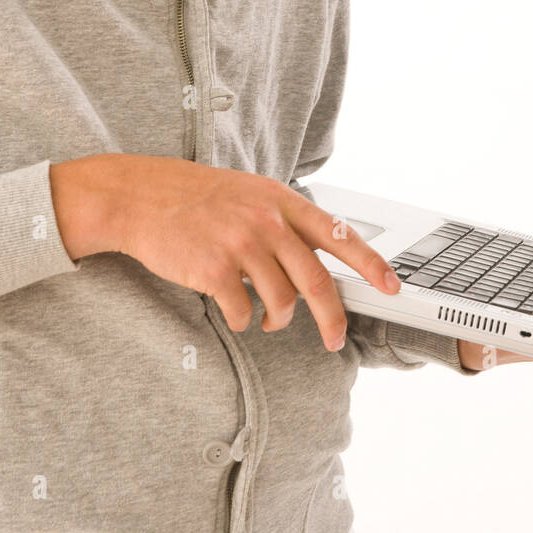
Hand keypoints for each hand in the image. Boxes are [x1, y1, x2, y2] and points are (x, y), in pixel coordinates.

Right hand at [49, 154, 401, 351]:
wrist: (141, 197)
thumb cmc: (196, 197)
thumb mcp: (249, 193)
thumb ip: (283, 221)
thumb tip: (317, 259)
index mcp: (281, 200)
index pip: (339, 234)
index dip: (371, 264)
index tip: (392, 286)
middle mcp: (266, 220)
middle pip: (316, 281)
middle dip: (332, 318)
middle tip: (336, 338)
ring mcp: (240, 244)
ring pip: (280, 302)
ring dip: (277, 320)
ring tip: (266, 318)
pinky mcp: (214, 268)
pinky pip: (242, 311)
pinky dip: (242, 320)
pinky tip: (234, 311)